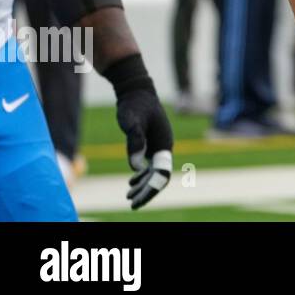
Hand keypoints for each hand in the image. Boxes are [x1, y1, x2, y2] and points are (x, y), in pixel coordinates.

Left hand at [106, 55, 173, 208]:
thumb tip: (135, 167)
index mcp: (164, 143)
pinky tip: (132, 182)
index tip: (136, 201)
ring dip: (144, 186)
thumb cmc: (134, 105)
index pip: (161, 174)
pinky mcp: (152, 143)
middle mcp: (165, 146)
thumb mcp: (131, 122)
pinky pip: (151, 165)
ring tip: (129, 197)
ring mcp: (159, 145)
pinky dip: (142, 176)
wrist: (137, 91)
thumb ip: (135, 142)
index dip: (150, 190)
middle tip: (131, 204)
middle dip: (146, 191)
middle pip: (159, 176)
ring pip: (155, 172)